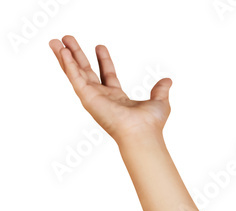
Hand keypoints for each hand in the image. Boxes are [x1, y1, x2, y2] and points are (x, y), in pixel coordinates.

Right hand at [49, 35, 171, 142]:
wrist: (142, 133)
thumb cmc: (151, 124)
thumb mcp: (159, 102)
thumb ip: (160, 90)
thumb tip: (168, 81)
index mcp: (118, 98)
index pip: (108, 75)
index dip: (104, 60)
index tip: (99, 46)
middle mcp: (103, 97)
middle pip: (86, 71)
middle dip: (77, 55)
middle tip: (68, 39)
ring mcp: (93, 97)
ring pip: (75, 72)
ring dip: (64, 57)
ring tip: (55, 41)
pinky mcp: (87, 98)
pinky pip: (75, 78)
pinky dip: (67, 64)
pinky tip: (62, 52)